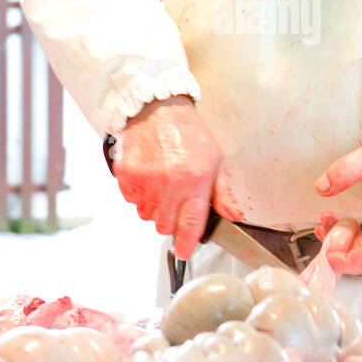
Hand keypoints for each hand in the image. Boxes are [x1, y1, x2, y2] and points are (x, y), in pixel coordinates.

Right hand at [111, 96, 242, 260]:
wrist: (157, 109)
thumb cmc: (188, 134)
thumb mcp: (215, 160)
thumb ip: (223, 193)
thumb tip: (234, 215)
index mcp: (195, 181)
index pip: (191, 225)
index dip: (187, 244)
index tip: (185, 252)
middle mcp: (170, 184)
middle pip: (165, 227)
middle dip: (171, 221)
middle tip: (175, 202)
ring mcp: (146, 181)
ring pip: (146, 216)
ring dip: (154, 208)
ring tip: (162, 185)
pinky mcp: (127, 176)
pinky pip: (131, 201)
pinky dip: (138, 195)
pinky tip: (148, 177)